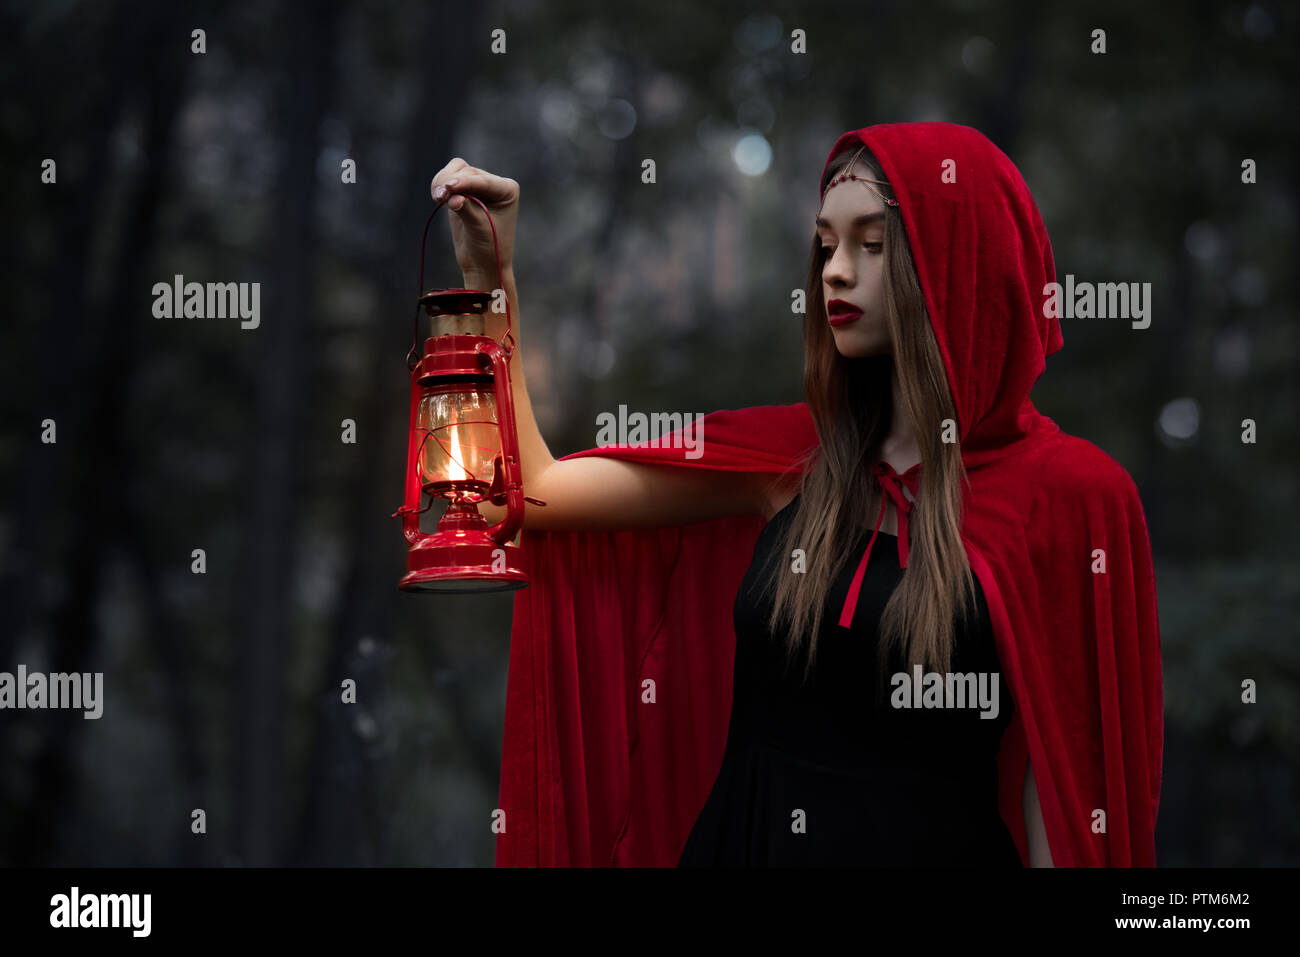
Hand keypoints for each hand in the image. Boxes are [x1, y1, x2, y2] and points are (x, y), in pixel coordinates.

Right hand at [430, 158, 517, 287]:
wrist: (482, 263)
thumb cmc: (489, 246)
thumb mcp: (478, 227)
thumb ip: (466, 208)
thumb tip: (452, 197)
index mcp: (507, 190)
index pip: (483, 181)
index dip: (465, 182)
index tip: (450, 186)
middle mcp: (494, 184)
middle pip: (468, 172)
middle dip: (452, 183)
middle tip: (440, 198)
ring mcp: (477, 186)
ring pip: (456, 170)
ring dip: (443, 181)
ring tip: (438, 198)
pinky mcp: (462, 191)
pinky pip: (447, 179)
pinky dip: (440, 185)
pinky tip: (438, 197)